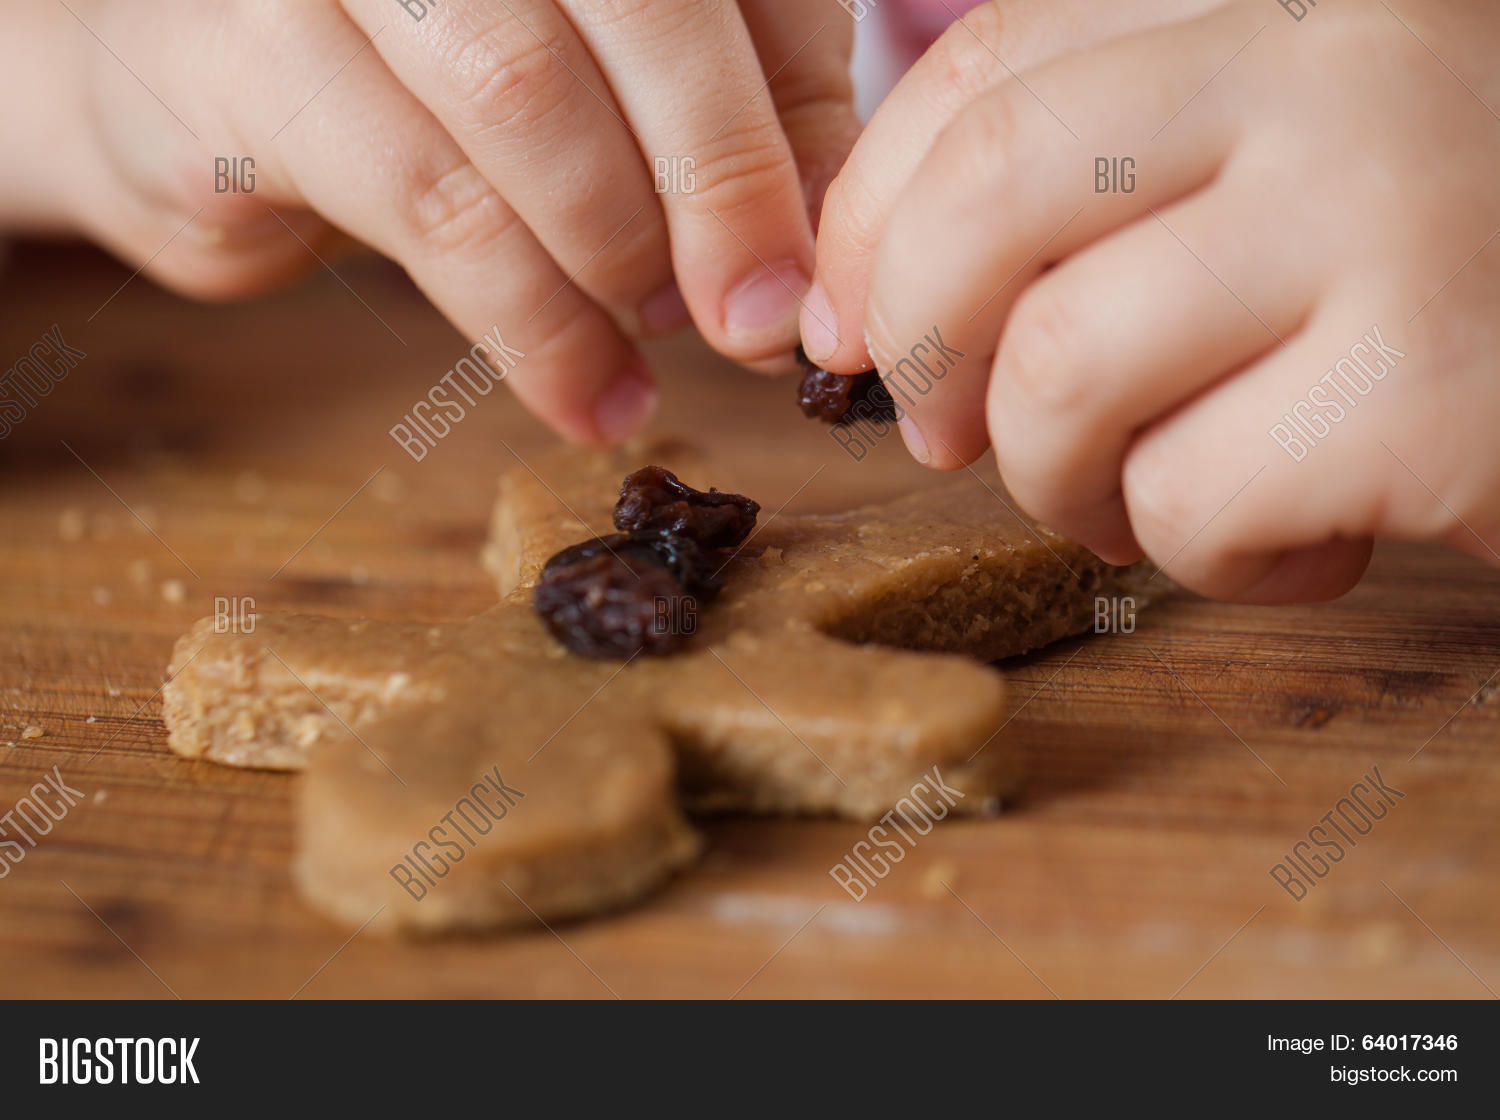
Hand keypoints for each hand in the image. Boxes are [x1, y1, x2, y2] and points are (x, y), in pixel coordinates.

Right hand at [12, 0, 859, 443]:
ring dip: (617, 256)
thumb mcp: (599, 72)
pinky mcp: (253, 48)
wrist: (191, 73)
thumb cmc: (425, 72)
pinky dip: (532, 325)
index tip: (816, 263)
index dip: (792, 122)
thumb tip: (823, 231)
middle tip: (755, 321)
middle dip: (722, 187)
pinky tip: (584, 394)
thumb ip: (731, 108)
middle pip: (648, 6)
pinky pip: (432, 203)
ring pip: (527, 103)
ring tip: (654, 350)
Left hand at [805, 0, 1499, 601]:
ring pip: (1069, 370)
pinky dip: (1207, 560)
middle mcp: (1342, 55)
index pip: (982, 70)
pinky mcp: (1436, 381)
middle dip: (922, 350)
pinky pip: (1193, 499)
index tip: (857, 332)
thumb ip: (1109, 192)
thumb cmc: (1472, 267)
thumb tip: (859, 308)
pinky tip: (1299, 546)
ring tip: (1145, 503)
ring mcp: (1394, 207)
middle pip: (988, 202)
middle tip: (954, 435)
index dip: (873, 223)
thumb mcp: (1293, 174)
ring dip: (1063, 480)